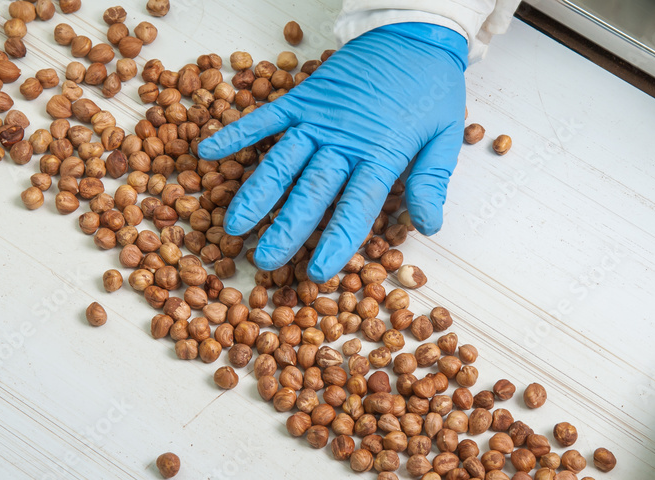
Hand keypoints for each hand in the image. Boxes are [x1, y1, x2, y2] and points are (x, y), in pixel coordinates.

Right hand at [198, 23, 467, 281]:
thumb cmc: (433, 87)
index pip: (356, 207)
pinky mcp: (303, 96)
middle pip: (311, 192)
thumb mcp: (446, 136)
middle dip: (286, 229)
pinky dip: (237, 132)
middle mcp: (343, 140)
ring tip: (232, 226)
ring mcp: (318, 118)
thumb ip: (431, 181)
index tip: (319, 272)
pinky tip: (208, 150)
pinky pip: (265, 116)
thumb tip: (428, 226)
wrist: (414, 31)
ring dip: (256, 194)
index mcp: (381, 154)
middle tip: (265, 262)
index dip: (336, 241)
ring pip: (282, 161)